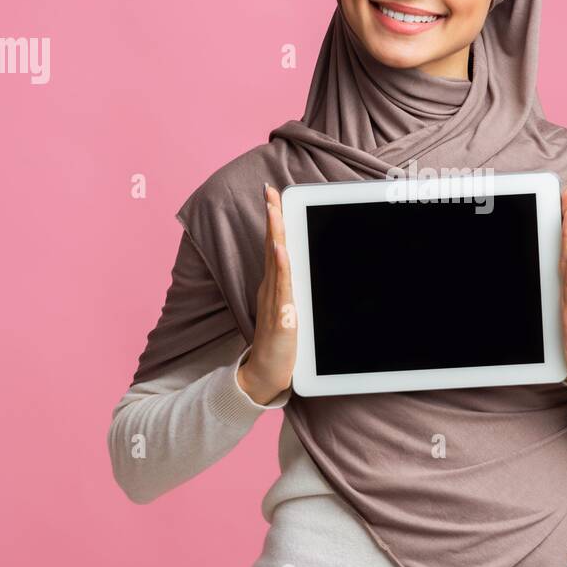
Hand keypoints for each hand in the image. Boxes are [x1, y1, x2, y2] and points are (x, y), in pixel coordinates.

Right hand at [236, 183, 297, 404]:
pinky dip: (280, 266)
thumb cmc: (280, 344)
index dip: (275, 220)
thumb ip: (293, 293)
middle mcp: (271, 288)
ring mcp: (274, 300)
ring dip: (275, 233)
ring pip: (276, 261)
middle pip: (273, 246)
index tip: (274, 195)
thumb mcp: (291, 312)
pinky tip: (279, 249)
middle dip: (273, 217)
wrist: (266, 375)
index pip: (276, 246)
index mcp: (275, 285)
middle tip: (270, 191)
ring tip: (274, 210)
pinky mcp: (282, 316)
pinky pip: (281, 287)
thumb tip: (300, 274)